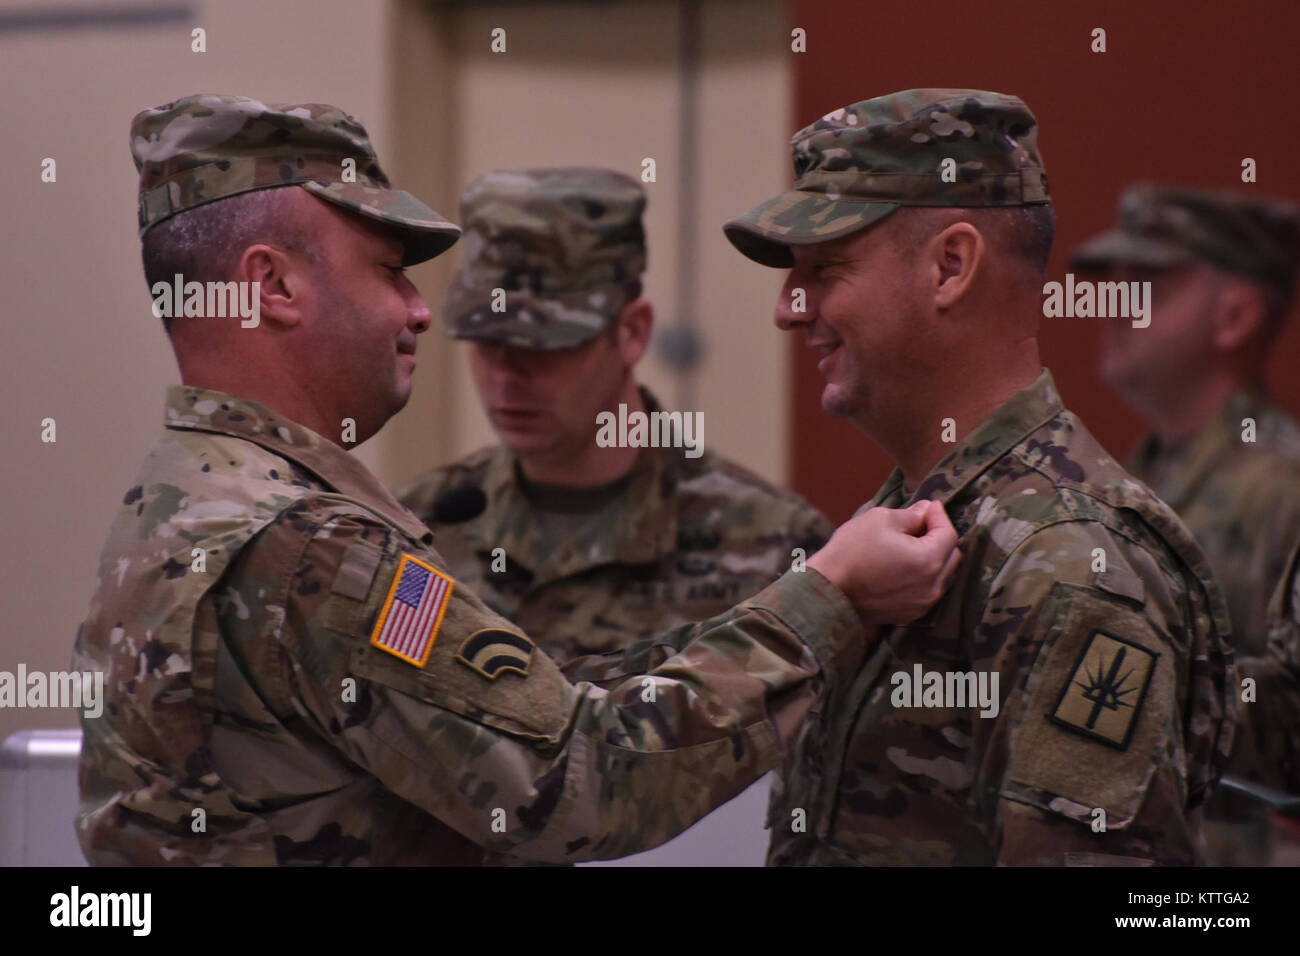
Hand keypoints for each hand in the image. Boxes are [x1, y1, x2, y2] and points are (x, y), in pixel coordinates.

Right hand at [808, 500, 959, 626]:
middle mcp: (932, 586)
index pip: (949, 533)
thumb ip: (910, 515)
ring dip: (933, 557)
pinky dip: (923, 576)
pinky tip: (903, 566)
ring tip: (910, 544)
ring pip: (942, 575)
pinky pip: (927, 591)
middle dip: (940, 537)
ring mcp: (922, 604)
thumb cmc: (851, 551)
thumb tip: (924, 512)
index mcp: (929, 560)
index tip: (928, 506)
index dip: (939, 516)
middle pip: (951, 555)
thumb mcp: (880, 520)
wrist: (827, 591)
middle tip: (919, 524)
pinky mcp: (909, 614)